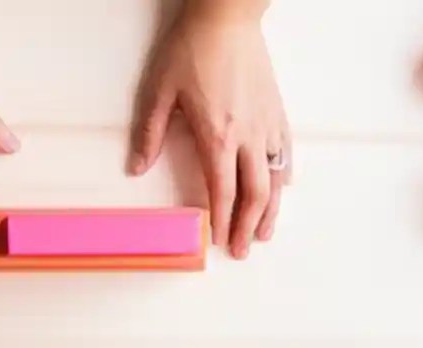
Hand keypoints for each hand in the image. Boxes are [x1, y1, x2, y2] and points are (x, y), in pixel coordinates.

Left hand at [129, 2, 291, 258]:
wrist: (227, 16)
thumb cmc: (193, 49)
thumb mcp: (160, 90)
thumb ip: (150, 133)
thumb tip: (137, 167)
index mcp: (217, 135)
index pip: (222, 190)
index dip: (221, 220)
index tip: (218, 240)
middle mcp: (247, 135)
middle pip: (254, 193)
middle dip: (247, 226)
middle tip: (241, 249)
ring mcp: (267, 124)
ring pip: (275, 178)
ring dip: (270, 210)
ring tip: (263, 232)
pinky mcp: (277, 111)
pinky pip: (285, 153)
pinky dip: (284, 177)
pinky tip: (281, 190)